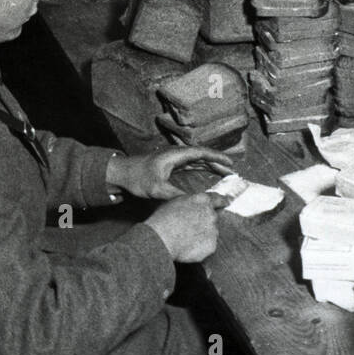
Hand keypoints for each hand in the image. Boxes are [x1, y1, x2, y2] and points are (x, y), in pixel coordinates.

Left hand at [107, 147, 233, 200]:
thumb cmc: (137, 178)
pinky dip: (203, 169)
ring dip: (211, 166)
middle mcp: (177, 155)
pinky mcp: (171, 165)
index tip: (230, 163)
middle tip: (232, 172)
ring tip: (225, 174)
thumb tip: (191, 201)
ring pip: (198, 161)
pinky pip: (192, 165)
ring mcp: (174, 159)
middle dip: (218, 163)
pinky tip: (209, 174)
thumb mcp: (155, 188)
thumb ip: (174, 194)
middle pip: (203, 156)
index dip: (217, 157)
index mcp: (176, 155)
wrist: (121, 173)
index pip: (201, 153)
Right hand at [145, 194, 218, 262]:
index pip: (218, 199)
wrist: (161, 239)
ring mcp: (213, 230)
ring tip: (186, 239)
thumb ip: (191, 203)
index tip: (226, 202)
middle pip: (213, 218)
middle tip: (191, 228)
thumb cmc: (163, 220)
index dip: (222, 201)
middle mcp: (211, 214)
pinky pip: (208, 247)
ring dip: (203, 236)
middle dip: (205, 223)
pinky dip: (200, 248)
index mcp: (202, 200)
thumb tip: (194, 207)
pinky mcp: (212, 245)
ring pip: (211, 233)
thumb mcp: (176, 202)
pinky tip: (188, 247)